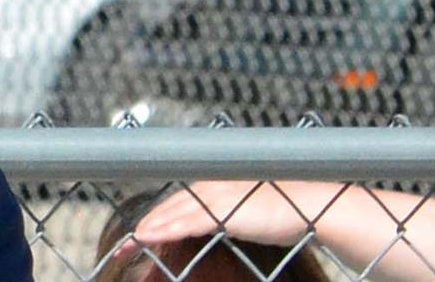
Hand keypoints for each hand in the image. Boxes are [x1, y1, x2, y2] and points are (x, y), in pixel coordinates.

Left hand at [131, 181, 342, 250]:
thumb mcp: (248, 216)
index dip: (156, 220)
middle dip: (145, 227)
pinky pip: (188, 219)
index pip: (178, 204)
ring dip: (149, 229)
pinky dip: (166, 227)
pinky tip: (149, 236)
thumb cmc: (284, 212)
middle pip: (170, 207)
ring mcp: (218, 195)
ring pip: (174, 212)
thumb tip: (210, 233)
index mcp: (216, 188)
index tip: (137, 237)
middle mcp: (212, 186)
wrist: (311, 205)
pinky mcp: (226, 209)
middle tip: (123, 248)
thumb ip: (226, 220)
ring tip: (129, 245)